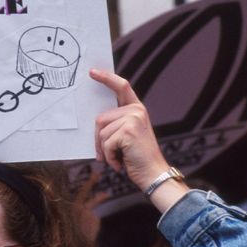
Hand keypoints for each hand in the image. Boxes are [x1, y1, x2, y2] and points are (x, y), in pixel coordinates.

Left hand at [89, 70, 184, 206]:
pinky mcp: (128, 131)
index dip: (106, 78)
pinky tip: (120, 162)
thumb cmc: (138, 158)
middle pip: (100, 118)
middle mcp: (136, 111)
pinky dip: (109, 157)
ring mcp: (133, 119)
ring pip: (101, 132)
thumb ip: (116, 123)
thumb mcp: (127, 135)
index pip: (121, 86)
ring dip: (105, 150)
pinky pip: (106, 143)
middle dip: (99, 139)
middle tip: (107, 154)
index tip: (92, 72)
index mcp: (136, 109)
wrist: (154, 174)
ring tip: (118, 158)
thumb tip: (96, 122)